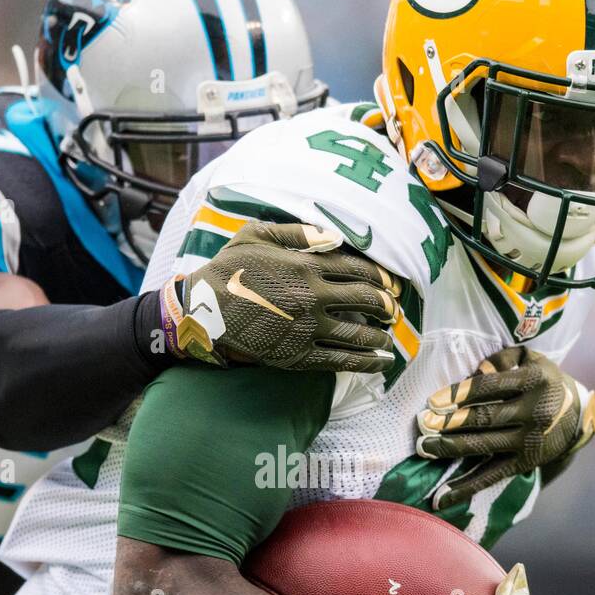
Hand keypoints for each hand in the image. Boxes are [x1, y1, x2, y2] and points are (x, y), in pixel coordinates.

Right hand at [160, 220, 403, 371]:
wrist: (202, 310)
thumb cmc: (227, 269)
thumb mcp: (257, 234)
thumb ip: (297, 232)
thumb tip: (334, 236)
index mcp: (306, 265)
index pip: (358, 268)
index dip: (380, 276)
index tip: (390, 283)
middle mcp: (312, 297)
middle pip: (365, 299)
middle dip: (386, 305)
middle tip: (393, 310)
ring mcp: (307, 329)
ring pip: (358, 333)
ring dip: (381, 336)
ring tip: (389, 339)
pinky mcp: (298, 356)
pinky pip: (340, 360)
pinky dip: (366, 362)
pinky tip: (380, 363)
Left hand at [415, 345, 594, 508]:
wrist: (579, 416)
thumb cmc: (544, 382)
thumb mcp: (531, 360)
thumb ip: (503, 358)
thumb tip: (476, 370)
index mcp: (533, 381)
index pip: (490, 387)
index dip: (459, 394)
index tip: (432, 401)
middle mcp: (534, 412)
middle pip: (485, 418)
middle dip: (450, 423)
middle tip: (423, 425)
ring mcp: (529, 441)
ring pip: (484, 446)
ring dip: (451, 448)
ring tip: (424, 448)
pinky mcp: (524, 464)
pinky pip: (491, 476)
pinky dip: (465, 488)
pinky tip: (442, 497)